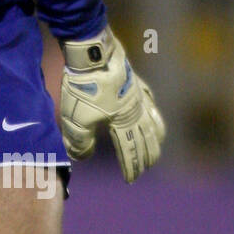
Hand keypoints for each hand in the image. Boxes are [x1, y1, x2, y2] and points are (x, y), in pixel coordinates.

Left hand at [60, 28, 164, 181]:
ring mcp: (138, 95)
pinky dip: (153, 110)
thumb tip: (83, 156)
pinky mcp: (134, 80)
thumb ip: (80, 142)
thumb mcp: (75, 120)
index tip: (131, 180)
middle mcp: (136, 111)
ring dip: (155, 136)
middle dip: (147, 155)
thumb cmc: (83, 88)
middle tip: (147, 167)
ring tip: (157, 145)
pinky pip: (149, 99)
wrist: (92, 54)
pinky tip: (151, 110)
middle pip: (146, 137)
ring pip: (153, 119)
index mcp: (123, 123)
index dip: (131, 166)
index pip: (129, 150)